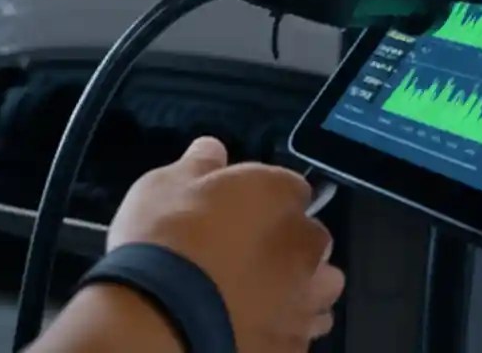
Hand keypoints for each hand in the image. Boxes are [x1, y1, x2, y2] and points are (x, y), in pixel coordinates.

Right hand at [108, 137, 344, 351]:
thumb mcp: (164, 185)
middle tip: (246, 254)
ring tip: (262, 296)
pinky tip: (254, 327)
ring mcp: (305, 300)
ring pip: (322, 290)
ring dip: (303, 288)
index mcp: (278, 195)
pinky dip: (285, 329)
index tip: (238, 211)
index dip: (264, 199)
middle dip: (289, 244)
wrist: (159, 316)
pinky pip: (302, 334)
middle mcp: (304, 245)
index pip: (291, 188)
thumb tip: (214, 149)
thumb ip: (198, 166)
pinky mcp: (294, 346)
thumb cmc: (163, 238)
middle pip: (312, 240)